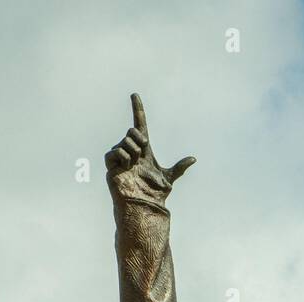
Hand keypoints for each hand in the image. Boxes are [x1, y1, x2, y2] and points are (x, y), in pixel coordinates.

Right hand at [105, 93, 195, 207]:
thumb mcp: (169, 177)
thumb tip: (193, 159)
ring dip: (134, 153)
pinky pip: (116, 152)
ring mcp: (119, 156)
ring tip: (134, 166)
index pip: (139, 125)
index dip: (138, 110)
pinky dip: (125, 159)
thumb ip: (179, 167)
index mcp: (143, 150)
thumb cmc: (154, 193)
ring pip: (126, 142)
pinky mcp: (110, 164)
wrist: (143, 204)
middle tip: (143, 155)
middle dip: (140, 141)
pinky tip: (127, 168)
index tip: (135, 95)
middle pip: (133, 132)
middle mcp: (130, 150)